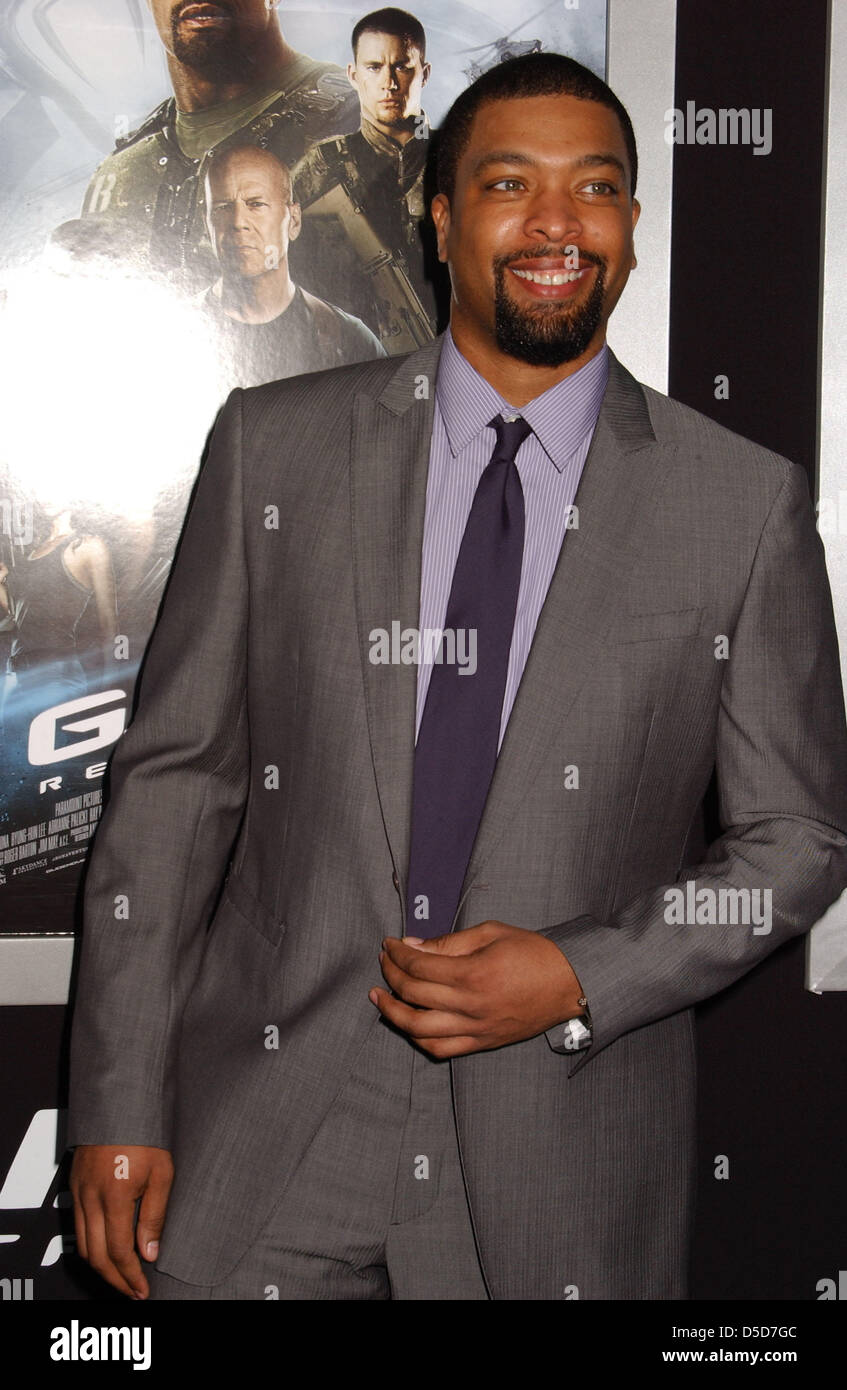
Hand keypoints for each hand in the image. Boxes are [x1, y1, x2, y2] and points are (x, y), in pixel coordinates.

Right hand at [70, 1144, 173, 1299]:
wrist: (121, 1104)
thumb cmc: (146, 1134)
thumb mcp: (162, 1173)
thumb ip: (154, 1216)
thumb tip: (149, 1252)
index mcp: (115, 1196)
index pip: (117, 1251)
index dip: (130, 1276)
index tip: (142, 1289)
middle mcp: (91, 1198)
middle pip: (96, 1255)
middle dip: (115, 1279)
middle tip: (132, 1291)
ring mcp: (79, 1192)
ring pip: (82, 1244)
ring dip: (100, 1266)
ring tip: (121, 1276)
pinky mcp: (74, 1186)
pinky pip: (77, 1226)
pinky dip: (90, 1246)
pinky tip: (105, 1250)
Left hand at [369, 919, 584, 1057]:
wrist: (571, 984)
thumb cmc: (534, 953)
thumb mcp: (491, 933)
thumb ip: (450, 942)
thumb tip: (412, 945)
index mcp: (473, 973)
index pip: (419, 965)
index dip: (397, 954)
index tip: (388, 944)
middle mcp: (471, 1005)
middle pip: (413, 994)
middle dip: (390, 976)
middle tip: (383, 963)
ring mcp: (476, 1028)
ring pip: (419, 1029)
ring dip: (393, 1013)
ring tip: (380, 998)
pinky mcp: (483, 1043)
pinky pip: (441, 1049)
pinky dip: (418, 1038)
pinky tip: (408, 1024)